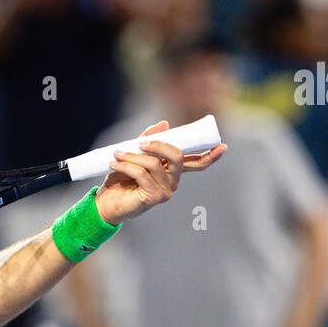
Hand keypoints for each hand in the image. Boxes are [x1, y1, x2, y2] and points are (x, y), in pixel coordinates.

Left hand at [93, 121, 226, 225]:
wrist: (104, 203)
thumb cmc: (120, 180)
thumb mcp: (133, 154)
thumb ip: (148, 140)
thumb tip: (165, 124)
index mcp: (172, 171)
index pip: (197, 163)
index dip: (210, 155)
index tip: (222, 146)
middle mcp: (173, 181)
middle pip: (178, 157)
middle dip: (159, 145)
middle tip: (140, 143)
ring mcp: (165, 191)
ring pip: (155, 164)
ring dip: (132, 156)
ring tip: (117, 156)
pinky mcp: (154, 198)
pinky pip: (142, 173)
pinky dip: (126, 166)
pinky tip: (115, 165)